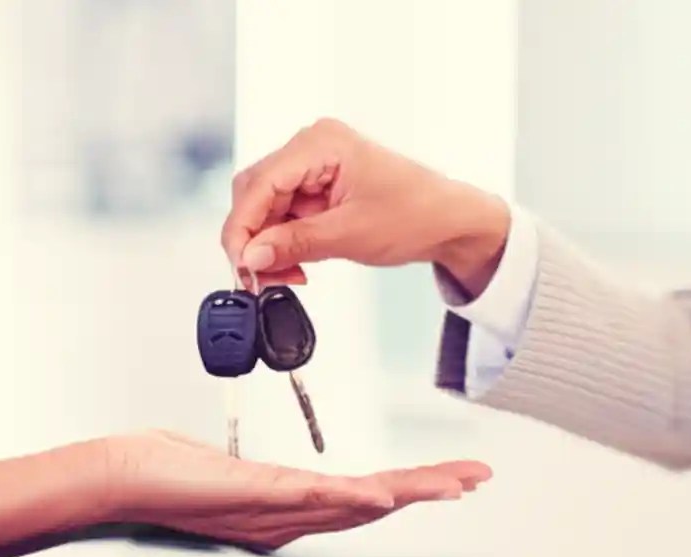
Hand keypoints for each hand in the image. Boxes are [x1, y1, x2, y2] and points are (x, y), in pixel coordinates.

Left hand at [100, 431, 490, 549]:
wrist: (119, 479)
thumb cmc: (162, 471)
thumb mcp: (226, 468)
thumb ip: (257, 474)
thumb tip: (268, 470)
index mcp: (286, 509)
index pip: (362, 498)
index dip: (411, 489)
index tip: (450, 477)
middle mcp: (286, 518)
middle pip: (374, 504)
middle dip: (430, 489)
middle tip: (476, 477)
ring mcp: (272, 509)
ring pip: (354, 502)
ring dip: (408, 492)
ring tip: (450, 484)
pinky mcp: (253, 494)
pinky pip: (309, 497)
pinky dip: (349, 497)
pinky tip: (380, 494)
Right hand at [221, 118, 511, 296]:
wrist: (450, 222)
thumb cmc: (417, 215)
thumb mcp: (350, 235)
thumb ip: (294, 244)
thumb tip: (250, 258)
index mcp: (320, 143)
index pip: (259, 184)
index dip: (242, 229)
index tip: (240, 266)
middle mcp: (312, 146)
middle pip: (255, 193)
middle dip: (254, 239)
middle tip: (261, 278)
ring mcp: (314, 165)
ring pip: (266, 207)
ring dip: (269, 245)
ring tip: (289, 275)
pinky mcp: (318, 186)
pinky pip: (285, 214)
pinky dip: (285, 242)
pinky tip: (296, 264)